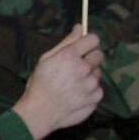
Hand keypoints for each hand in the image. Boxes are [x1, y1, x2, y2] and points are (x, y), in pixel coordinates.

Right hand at [14, 25, 103, 139]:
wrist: (39, 112)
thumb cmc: (39, 84)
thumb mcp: (46, 59)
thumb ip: (66, 42)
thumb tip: (80, 27)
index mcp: (70, 56)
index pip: (93, 39)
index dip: (88, 42)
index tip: (83, 47)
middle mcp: (83, 69)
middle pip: (99, 55)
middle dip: (90, 58)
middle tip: (76, 67)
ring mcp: (91, 85)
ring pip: (98, 73)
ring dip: (89, 76)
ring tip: (73, 84)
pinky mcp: (95, 98)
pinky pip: (98, 89)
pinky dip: (90, 90)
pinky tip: (76, 94)